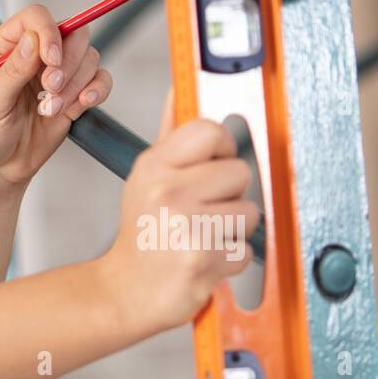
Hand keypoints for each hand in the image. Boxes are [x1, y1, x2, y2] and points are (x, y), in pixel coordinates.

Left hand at [0, 3, 112, 189]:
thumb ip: (13, 70)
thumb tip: (33, 40)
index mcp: (6, 46)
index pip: (36, 17)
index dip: (49, 32)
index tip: (51, 60)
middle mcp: (34, 54)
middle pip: (71, 32)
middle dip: (68, 61)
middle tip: (50, 88)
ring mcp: (56, 74)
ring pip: (88, 56)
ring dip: (75, 83)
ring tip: (50, 109)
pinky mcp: (73, 96)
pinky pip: (100, 80)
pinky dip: (97, 91)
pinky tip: (81, 105)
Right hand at [98, 90, 259, 337]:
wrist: (127, 290)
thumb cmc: (143, 229)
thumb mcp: (147, 175)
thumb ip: (169, 132)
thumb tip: (180, 88)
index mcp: (155, 164)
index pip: (212, 130)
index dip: (220, 150)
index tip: (208, 167)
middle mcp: (168, 191)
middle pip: (240, 171)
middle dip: (230, 194)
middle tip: (202, 210)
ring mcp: (186, 227)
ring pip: (250, 212)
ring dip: (233, 229)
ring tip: (202, 236)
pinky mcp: (205, 261)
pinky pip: (247, 250)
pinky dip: (231, 260)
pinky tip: (204, 259)